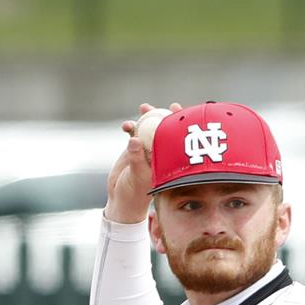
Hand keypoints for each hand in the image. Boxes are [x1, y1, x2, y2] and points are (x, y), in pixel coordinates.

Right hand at [105, 102, 180, 224]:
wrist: (121, 198)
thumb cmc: (134, 193)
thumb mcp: (137, 176)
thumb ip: (136, 158)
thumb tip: (134, 141)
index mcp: (167, 161)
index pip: (178, 140)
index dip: (182, 127)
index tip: (184, 115)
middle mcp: (159, 154)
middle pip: (166, 131)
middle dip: (167, 116)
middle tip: (169, 106)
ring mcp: (147, 150)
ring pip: (149, 129)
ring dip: (147, 117)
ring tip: (144, 108)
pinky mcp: (134, 149)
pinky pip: (133, 133)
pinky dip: (130, 127)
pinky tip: (125, 126)